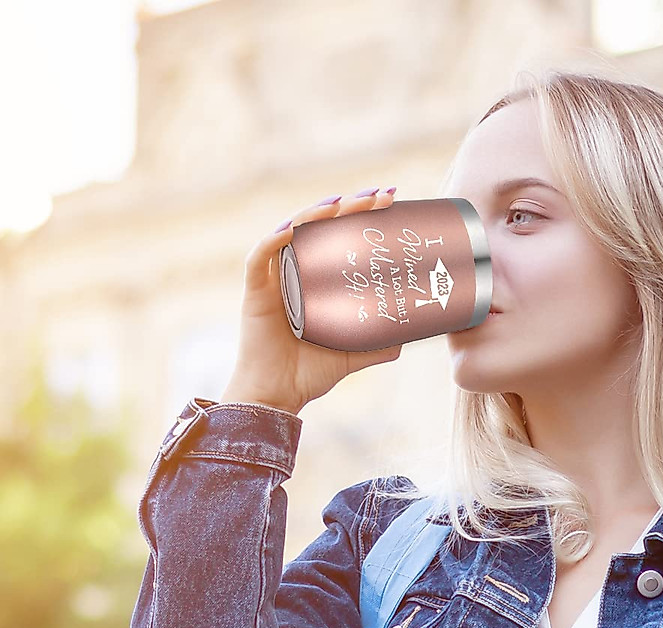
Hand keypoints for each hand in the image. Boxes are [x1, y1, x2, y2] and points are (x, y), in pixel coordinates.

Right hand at [221, 186, 402, 414]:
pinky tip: (295, 227)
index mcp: (315, 282)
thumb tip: (408, 337)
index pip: (339, 239)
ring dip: (315, 214)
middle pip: (321, 229)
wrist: (278, 397)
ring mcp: (274, 280)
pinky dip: (276, 239)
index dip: (361, 218)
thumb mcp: (351, 356)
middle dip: (349, 208)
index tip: (390, 203)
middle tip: (380, 195)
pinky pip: (261, 256)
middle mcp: (294, 273)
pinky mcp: (255, 292)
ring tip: (343, 202)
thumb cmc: (307, 375)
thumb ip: (377, 344)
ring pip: (291, 233)